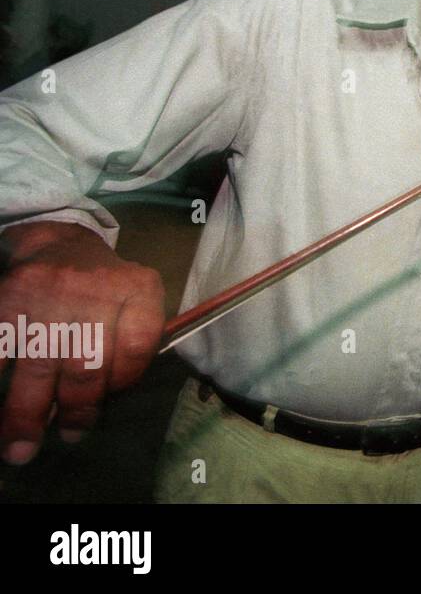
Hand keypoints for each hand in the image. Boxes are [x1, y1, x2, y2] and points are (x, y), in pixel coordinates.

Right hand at [0, 222, 163, 464]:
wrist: (60, 241)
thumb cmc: (104, 286)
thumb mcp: (137, 299)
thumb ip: (133, 342)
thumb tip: (109, 400)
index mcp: (137, 289)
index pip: (138, 345)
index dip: (124, 380)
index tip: (107, 403)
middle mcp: (95, 289)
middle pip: (88, 362)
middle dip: (76, 409)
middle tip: (68, 438)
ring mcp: (49, 293)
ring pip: (39, 364)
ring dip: (25, 414)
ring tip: (19, 448)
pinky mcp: (9, 297)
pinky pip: (0, 350)